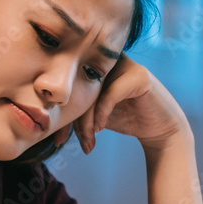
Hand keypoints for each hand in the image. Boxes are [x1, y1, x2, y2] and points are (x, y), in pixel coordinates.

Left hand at [60, 55, 191, 153]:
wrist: (159, 127)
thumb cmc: (125, 117)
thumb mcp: (94, 112)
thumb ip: (75, 107)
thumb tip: (43, 116)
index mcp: (96, 64)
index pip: (69, 86)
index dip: (60, 112)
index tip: (55, 138)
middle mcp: (109, 61)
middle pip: (78, 89)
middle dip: (69, 119)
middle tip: (61, 141)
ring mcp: (125, 65)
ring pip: (92, 94)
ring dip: (86, 123)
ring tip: (87, 142)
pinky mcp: (139, 76)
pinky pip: (110, 95)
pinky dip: (101, 115)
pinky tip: (99, 130)